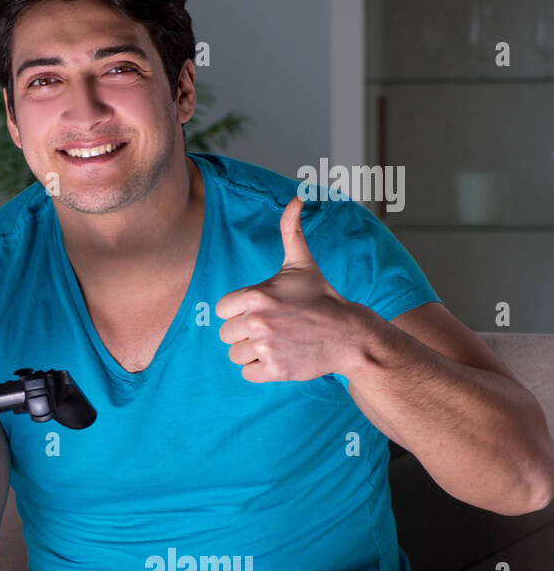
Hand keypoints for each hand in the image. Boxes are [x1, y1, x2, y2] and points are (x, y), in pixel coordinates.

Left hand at [214, 197, 360, 382]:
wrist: (349, 334)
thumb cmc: (321, 296)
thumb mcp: (302, 263)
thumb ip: (290, 231)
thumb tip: (297, 197)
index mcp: (255, 294)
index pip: (222, 310)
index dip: (238, 312)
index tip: (261, 310)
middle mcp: (256, 320)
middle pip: (225, 335)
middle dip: (244, 333)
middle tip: (272, 328)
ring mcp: (265, 346)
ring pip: (234, 355)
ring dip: (251, 352)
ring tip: (276, 342)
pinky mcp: (274, 369)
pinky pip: (247, 372)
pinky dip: (260, 369)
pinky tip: (279, 357)